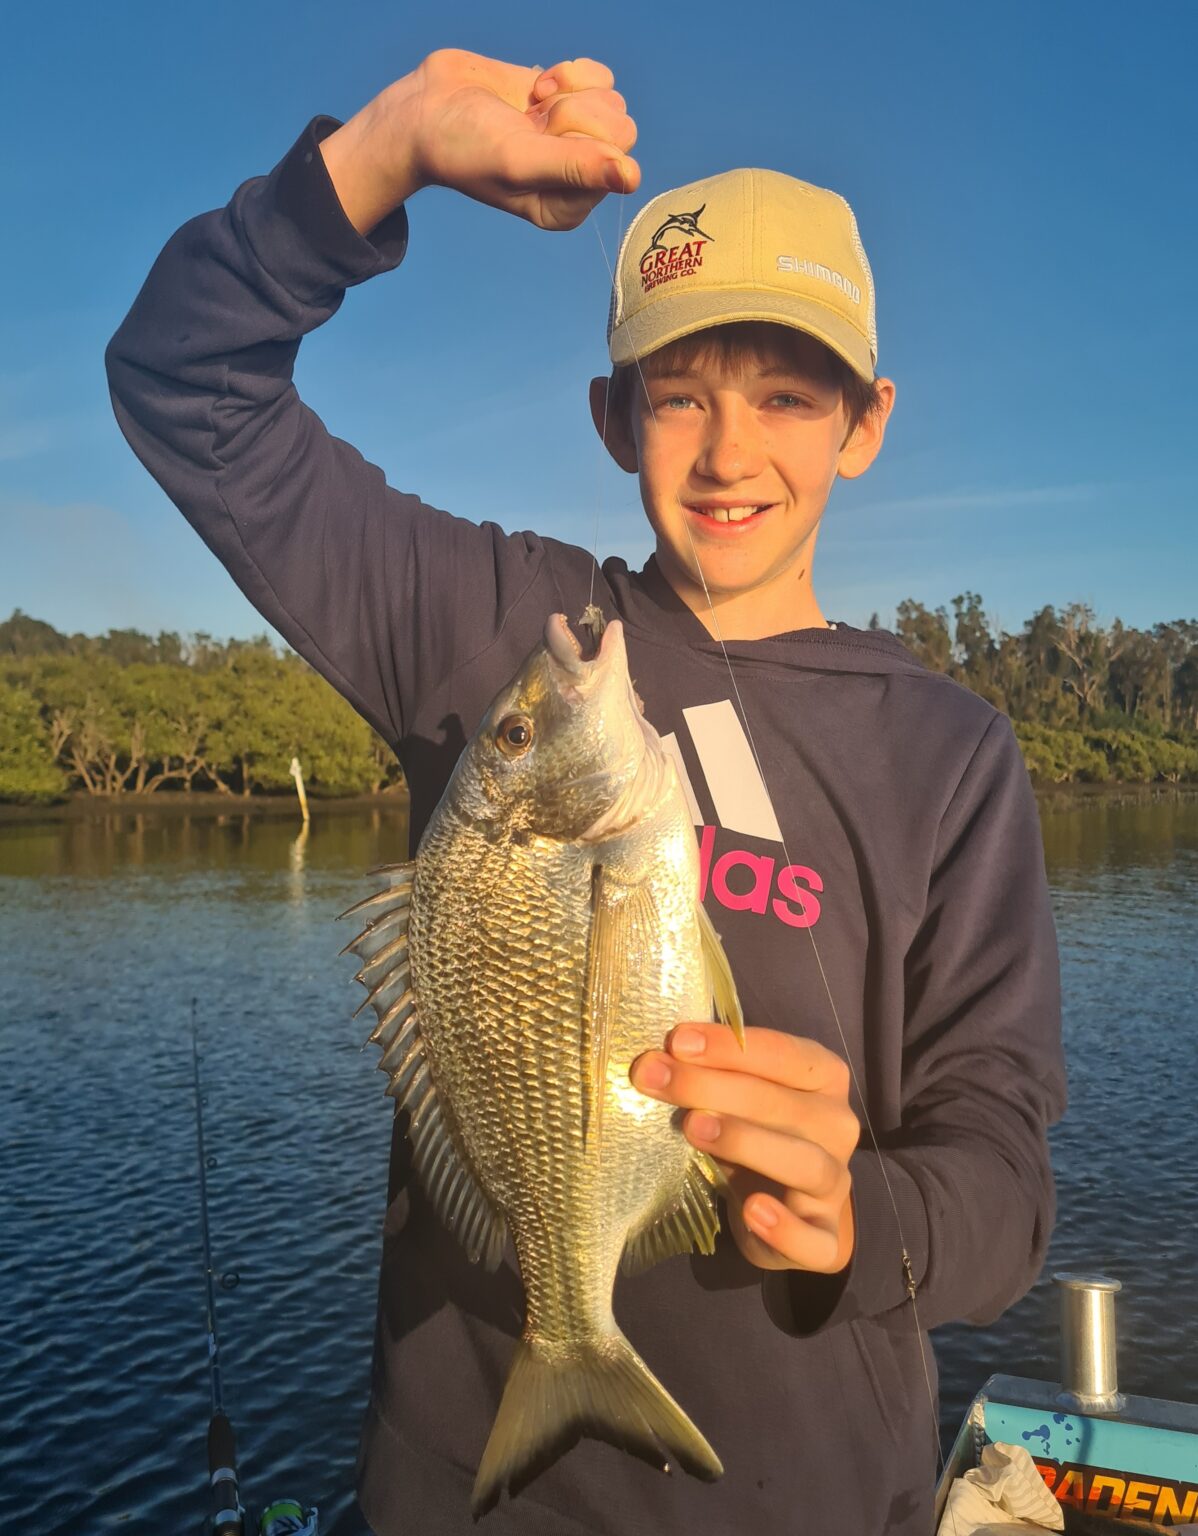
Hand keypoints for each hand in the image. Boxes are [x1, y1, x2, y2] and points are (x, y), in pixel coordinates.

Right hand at [323, 48, 638, 234]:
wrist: (427, 109)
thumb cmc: (465, 146)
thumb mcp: (520, 160)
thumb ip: (576, 169)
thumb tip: (632, 178)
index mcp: (569, 206)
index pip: (617, 163)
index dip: (576, 138)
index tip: (535, 140)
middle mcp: (579, 177)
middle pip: (621, 128)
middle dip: (572, 113)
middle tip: (530, 123)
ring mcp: (576, 138)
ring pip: (612, 100)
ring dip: (566, 93)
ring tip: (528, 110)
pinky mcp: (571, 102)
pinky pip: (602, 78)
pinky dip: (569, 74)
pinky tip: (536, 90)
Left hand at [630, 1025, 859, 1273]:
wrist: (788, 1206)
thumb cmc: (757, 1133)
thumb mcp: (739, 1098)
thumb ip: (712, 1077)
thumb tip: (654, 1060)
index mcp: (823, 1077)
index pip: (783, 1053)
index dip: (730, 1046)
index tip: (676, 1041)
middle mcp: (837, 1125)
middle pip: (782, 1104)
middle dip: (713, 1088)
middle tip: (656, 1078)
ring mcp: (836, 1183)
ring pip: (806, 1163)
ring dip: (747, 1142)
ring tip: (693, 1128)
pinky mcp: (825, 1238)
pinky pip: (814, 1240)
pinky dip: (786, 1228)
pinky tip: (752, 1211)